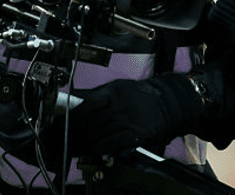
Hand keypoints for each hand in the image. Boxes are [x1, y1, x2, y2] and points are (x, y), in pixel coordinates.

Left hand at [60, 74, 203, 156]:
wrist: (168, 102)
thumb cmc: (141, 95)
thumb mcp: (118, 87)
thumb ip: (97, 93)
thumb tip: (74, 95)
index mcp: (113, 92)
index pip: (87, 103)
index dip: (75, 114)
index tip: (66, 121)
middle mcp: (119, 106)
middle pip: (92, 122)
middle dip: (81, 130)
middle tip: (74, 135)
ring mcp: (127, 120)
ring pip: (100, 133)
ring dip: (90, 140)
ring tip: (85, 142)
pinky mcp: (135, 133)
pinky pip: (112, 142)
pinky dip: (102, 146)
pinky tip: (97, 147)